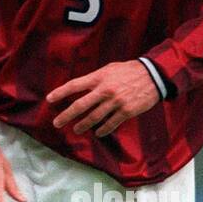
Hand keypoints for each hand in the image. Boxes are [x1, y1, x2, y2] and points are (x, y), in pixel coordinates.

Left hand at [46, 61, 160, 137]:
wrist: (153, 75)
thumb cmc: (130, 71)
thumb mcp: (110, 69)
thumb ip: (96, 78)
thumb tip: (82, 88)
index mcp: (99, 77)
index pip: (75, 85)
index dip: (60, 92)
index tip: (49, 100)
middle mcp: (105, 90)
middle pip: (80, 105)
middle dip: (66, 115)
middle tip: (56, 123)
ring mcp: (115, 102)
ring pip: (94, 117)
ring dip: (83, 125)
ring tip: (76, 129)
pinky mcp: (126, 111)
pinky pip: (111, 124)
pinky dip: (103, 130)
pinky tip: (98, 133)